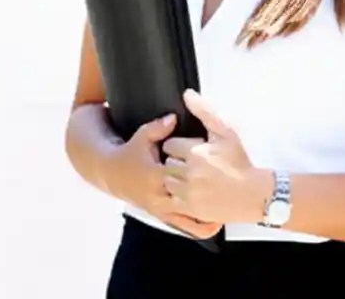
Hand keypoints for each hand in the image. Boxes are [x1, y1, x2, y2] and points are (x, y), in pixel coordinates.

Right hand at [103, 113, 223, 239]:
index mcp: (155, 175)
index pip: (184, 170)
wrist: (114, 176)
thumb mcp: (141, 137)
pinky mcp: (164, 217)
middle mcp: (159, 196)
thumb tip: (174, 117)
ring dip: (211, 213)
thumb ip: (159, 128)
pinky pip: (186, 227)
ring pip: (191, 216)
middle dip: (210, 189)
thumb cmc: (131, 154)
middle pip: (192, 194)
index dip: (201, 164)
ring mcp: (162, 210)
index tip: (217, 159)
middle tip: (231, 185)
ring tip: (231, 206)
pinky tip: (218, 223)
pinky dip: (203, 227)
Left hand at [161, 89, 271, 225]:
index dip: (181, 146)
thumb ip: (205, 111)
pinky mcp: (190, 208)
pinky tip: (193, 191)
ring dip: (176, 179)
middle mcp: (189, 172)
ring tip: (193, 178)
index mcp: (196, 152)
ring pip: (168, 181)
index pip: (170, 145)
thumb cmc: (240, 162)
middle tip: (195, 165)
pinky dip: (179, 196)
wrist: (254, 194)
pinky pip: (172, 199)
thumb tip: (187, 94)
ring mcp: (189, 192)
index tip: (193, 150)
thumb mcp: (226, 132)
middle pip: (168, 162)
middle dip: (178, 162)